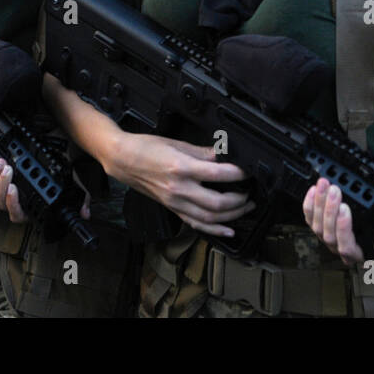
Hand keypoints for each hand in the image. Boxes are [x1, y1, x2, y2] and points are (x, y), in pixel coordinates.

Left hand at [0, 157, 91, 224]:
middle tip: (9, 169)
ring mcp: (5, 194)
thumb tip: (85, 212)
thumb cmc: (59, 180)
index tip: (14, 189)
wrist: (51, 166)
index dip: (12, 203)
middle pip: (0, 202)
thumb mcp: (72, 188)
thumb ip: (81, 200)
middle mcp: (16, 205)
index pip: (17, 214)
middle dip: (2, 184)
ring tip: (2, 163)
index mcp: (30, 210)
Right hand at [107, 134, 252, 237]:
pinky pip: (196, 224)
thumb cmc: (146, 148)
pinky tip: (228, 229)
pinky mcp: (172, 209)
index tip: (248, 171)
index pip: (219, 174)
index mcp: (182, 168)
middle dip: (240, 200)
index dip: (238, 174)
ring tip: (246, 208)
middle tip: (250, 192)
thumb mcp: (177, 144)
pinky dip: (214, 230)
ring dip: (232, 216)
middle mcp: (179, 189)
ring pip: (209, 218)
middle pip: (217, 203)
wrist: (123, 159)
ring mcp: (175, 202)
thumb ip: (203, 152)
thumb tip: (224, 155)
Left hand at [302, 178, 373, 265]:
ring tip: (326, 185)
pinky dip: (309, 203)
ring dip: (319, 203)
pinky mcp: (319, 223)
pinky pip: (309, 216)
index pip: (346, 247)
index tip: (345, 208)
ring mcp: (328, 235)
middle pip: (328, 234)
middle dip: (329, 210)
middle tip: (335, 191)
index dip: (343, 229)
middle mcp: (341, 247)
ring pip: (316, 224)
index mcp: (360, 252)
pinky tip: (314, 190)